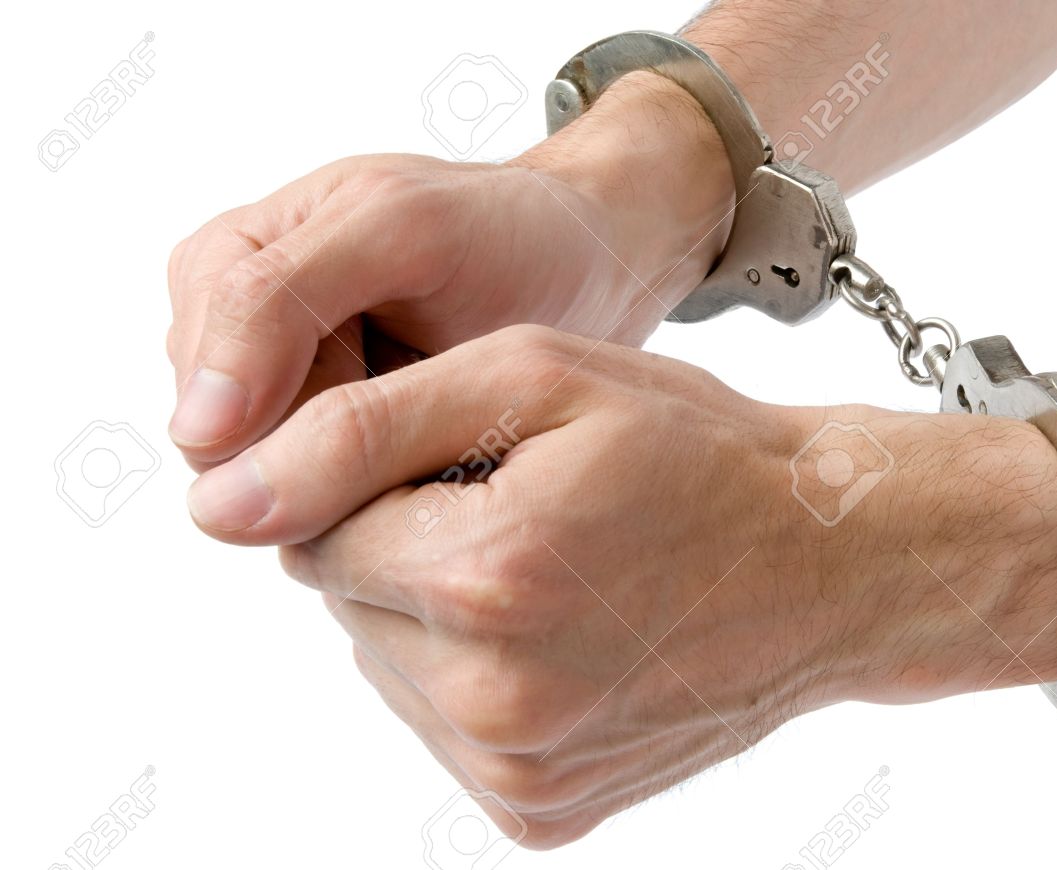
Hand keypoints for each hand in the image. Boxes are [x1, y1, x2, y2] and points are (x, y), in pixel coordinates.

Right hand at [166, 73, 732, 466]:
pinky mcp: (334, 451)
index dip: (308, 417)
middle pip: (244, 461)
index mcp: (225, 267)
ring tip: (446, 410)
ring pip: (288, 493)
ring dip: (371, 474)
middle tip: (436, 393)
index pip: (213, 400)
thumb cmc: (503, 232)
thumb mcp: (399, 230)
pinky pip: (335, 509)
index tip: (401, 383)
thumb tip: (193, 431)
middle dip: (343, 445)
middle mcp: (235, 340)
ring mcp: (281, 401)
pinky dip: (392, 490)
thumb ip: (279, 301)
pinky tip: (444, 444)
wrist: (582, 263)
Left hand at [185, 324, 1056, 845]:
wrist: (826, 564)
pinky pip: (446, 727)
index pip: (316, 527)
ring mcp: (519, 768)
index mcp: (488, 576)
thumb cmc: (693, 451)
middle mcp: (492, 698)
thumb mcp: (536, 378)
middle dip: (409, 546)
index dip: (380, 477)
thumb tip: (215, 502)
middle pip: (350, 604)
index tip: (468, 458)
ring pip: (390, 667)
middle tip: (528, 508)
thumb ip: (359, 427)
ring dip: (440, 613)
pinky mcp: (540, 810)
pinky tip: (566, 634)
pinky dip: (480, 674)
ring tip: (556, 568)